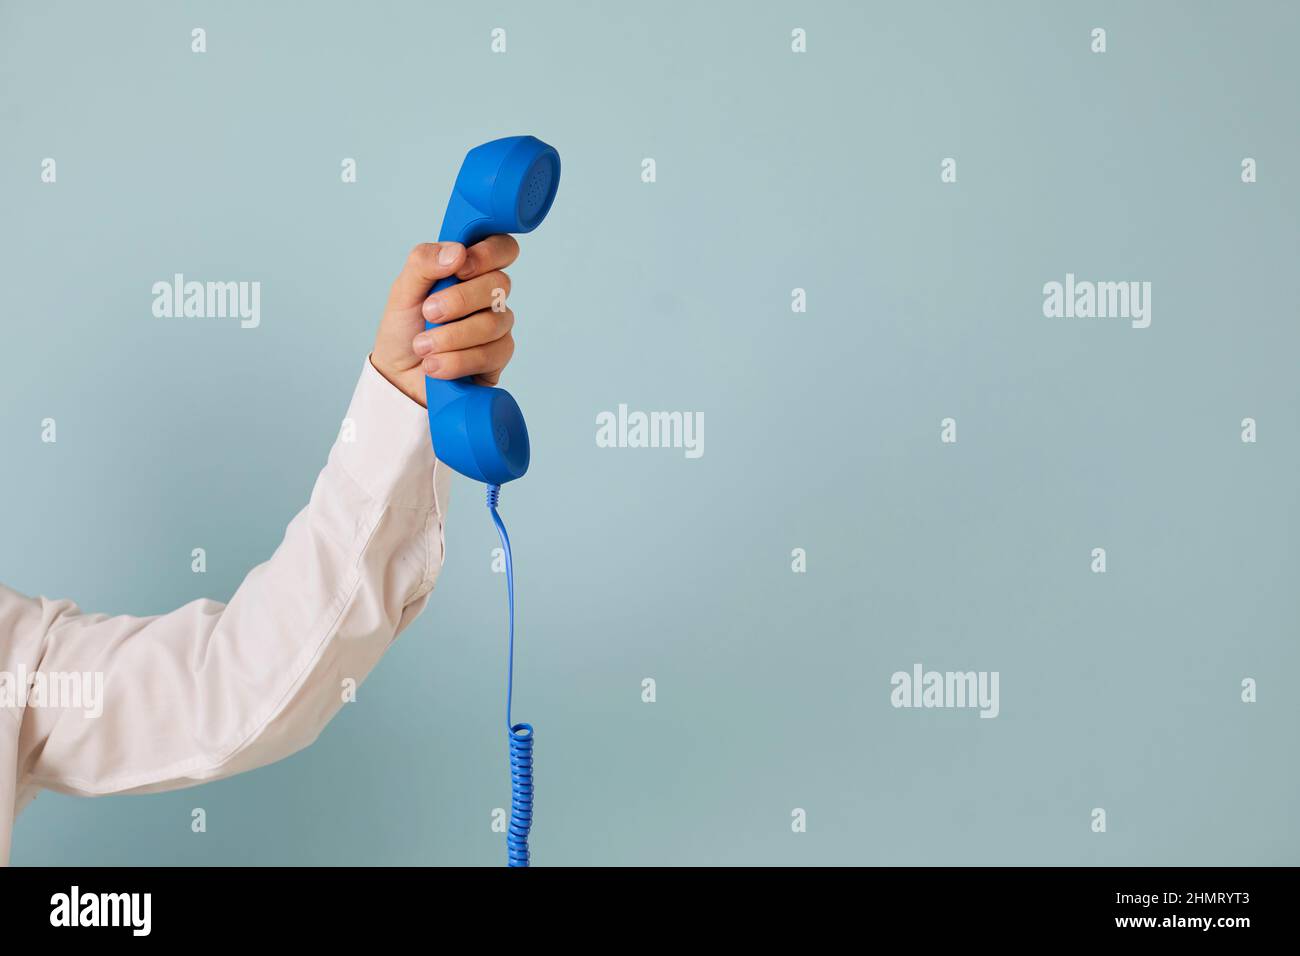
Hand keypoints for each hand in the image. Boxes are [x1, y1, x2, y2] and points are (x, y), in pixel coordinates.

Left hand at [371, 236, 520, 405]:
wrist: (398, 378)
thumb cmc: (404, 330)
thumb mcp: (403, 290)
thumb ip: (424, 263)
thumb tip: (457, 251)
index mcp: (470, 270)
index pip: (502, 248)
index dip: (489, 253)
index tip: (461, 267)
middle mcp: (489, 297)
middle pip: (499, 284)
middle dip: (460, 300)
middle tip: (428, 312)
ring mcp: (497, 327)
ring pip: (493, 322)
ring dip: (451, 336)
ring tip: (422, 347)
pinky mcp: (497, 359)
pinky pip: (491, 354)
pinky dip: (457, 361)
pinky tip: (436, 366)